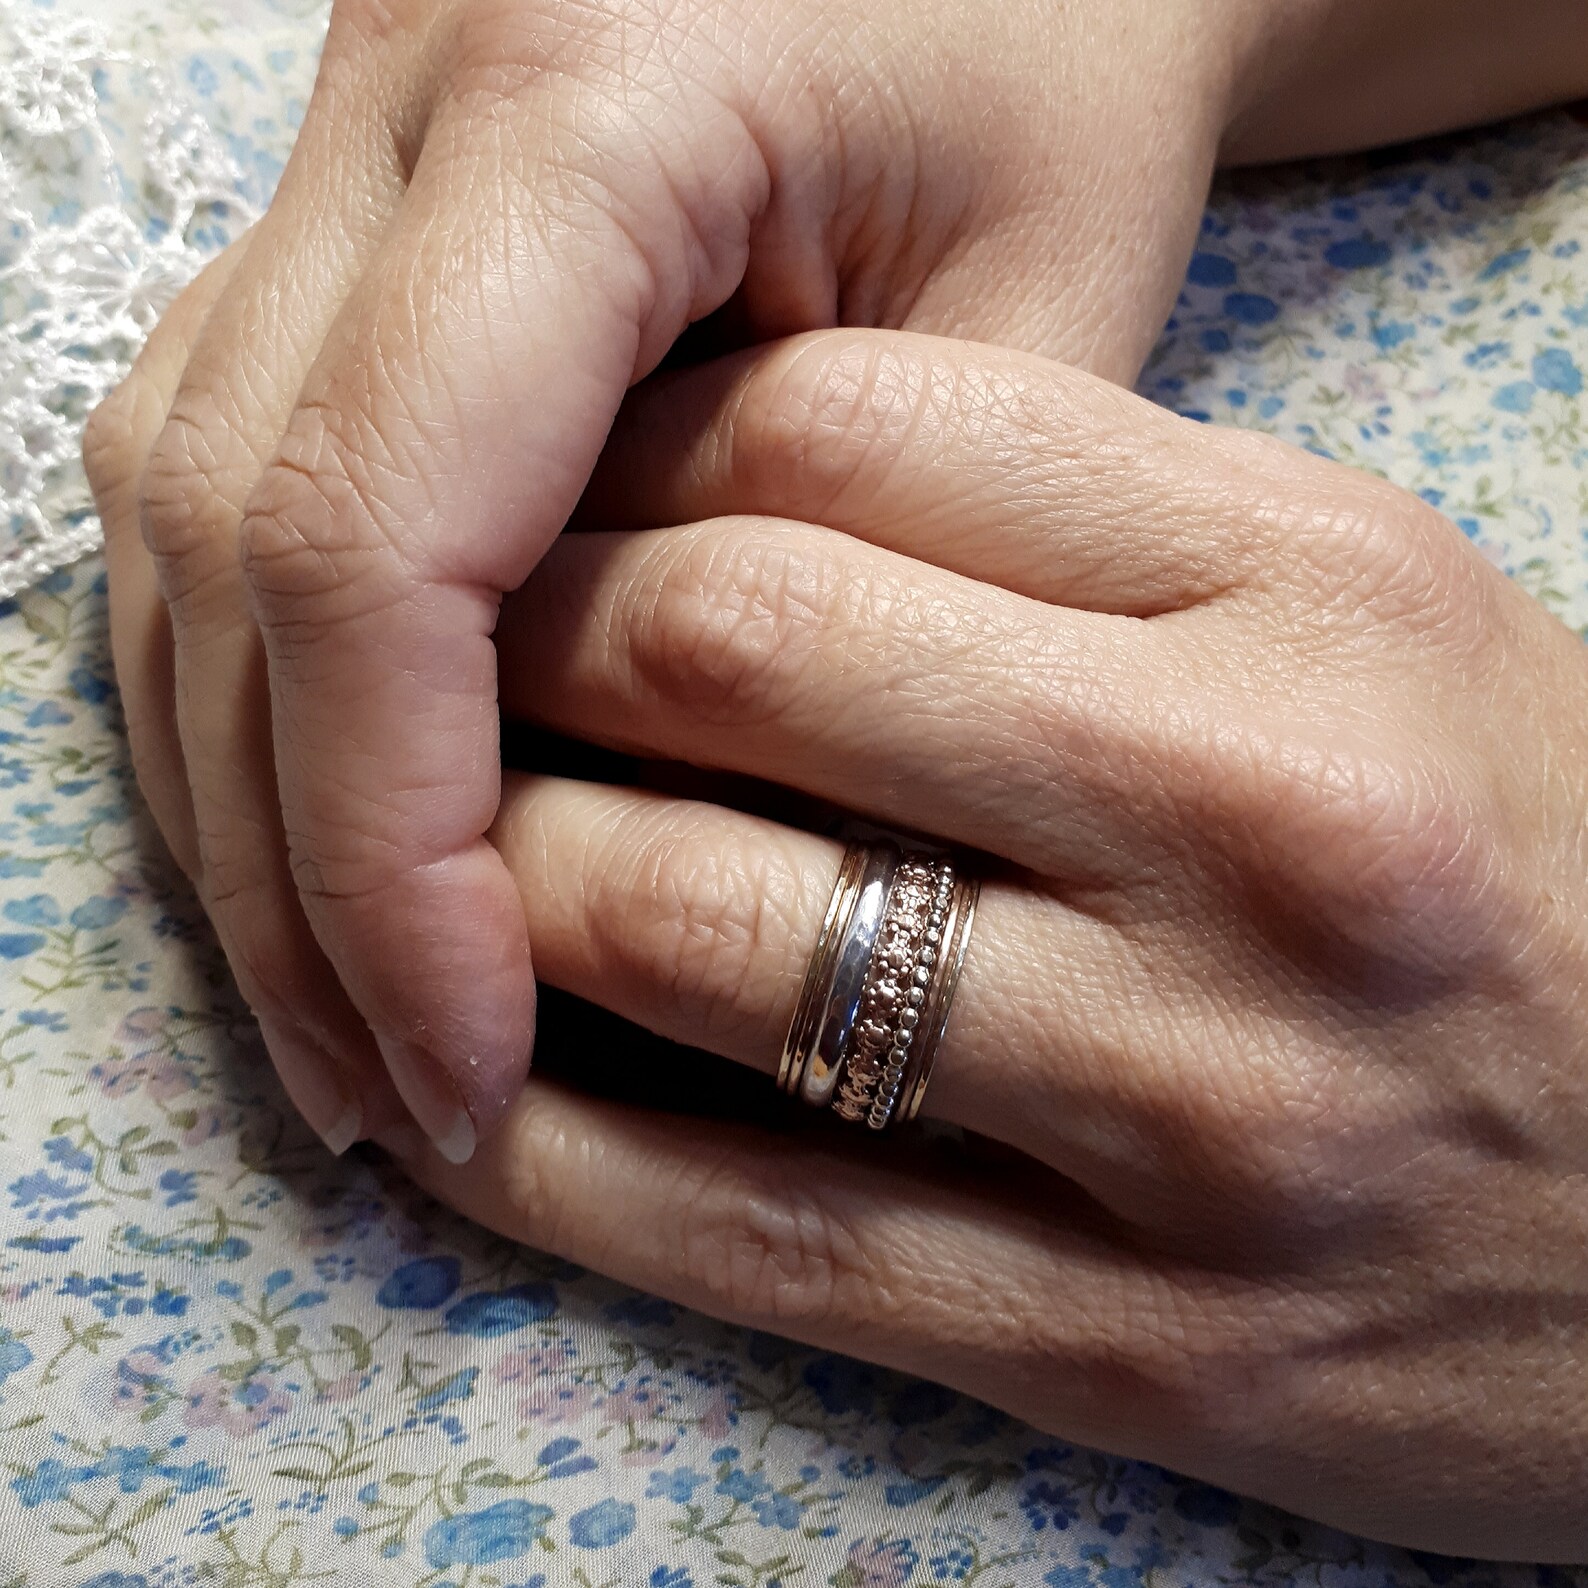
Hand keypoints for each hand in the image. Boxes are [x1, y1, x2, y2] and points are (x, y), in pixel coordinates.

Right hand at [82, 0, 1274, 1161]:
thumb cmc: (1067, 83)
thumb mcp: (1039, 321)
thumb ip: (846, 580)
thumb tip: (636, 866)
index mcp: (585, 95)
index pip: (382, 544)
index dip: (390, 856)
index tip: (464, 1060)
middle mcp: (396, 93)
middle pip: (239, 554)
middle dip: (298, 871)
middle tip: (390, 1087)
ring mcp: (342, 141)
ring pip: (181, 526)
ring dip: (250, 799)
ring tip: (348, 1008)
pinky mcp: (350, 211)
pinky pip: (230, 474)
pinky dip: (269, 684)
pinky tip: (340, 825)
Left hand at [390, 331, 1587, 1559]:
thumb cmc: (1531, 862)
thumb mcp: (1356, 616)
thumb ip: (1065, 531)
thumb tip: (714, 495)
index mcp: (1308, 598)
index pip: (846, 428)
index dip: (625, 444)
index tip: (545, 494)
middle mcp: (1258, 828)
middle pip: (728, 645)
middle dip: (515, 636)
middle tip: (446, 657)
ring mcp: (1192, 1108)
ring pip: (690, 931)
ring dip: (491, 878)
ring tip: (439, 859)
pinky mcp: (1132, 1344)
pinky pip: (748, 1230)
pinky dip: (546, 1147)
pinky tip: (464, 1090)